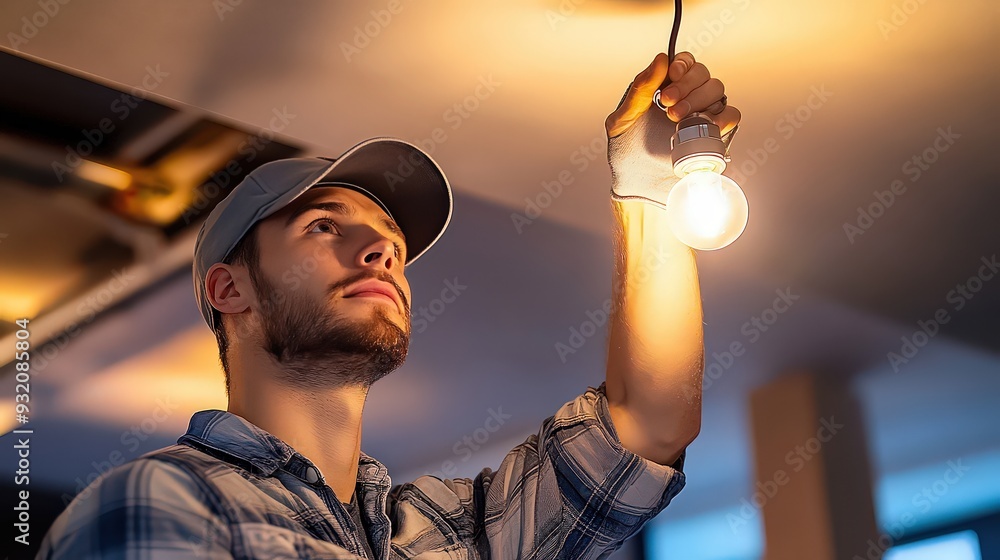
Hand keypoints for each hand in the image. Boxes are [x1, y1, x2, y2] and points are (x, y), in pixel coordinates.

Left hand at [606, 52, 739, 138]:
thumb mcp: (625, 117)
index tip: (672, 74)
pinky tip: (703, 123)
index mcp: (667, 85)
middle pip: (702, 74)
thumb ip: (641, 88)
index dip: (682, 65)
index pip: (685, 62)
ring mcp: (704, 111)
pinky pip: (731, 115)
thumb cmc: (627, 146)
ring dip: (699, 100)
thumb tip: (661, 59)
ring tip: (676, 118)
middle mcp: (688, 94)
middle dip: (686, 86)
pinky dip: (721, 117)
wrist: (636, 178)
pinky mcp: (716, 131)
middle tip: (667, 104)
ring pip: (716, 90)